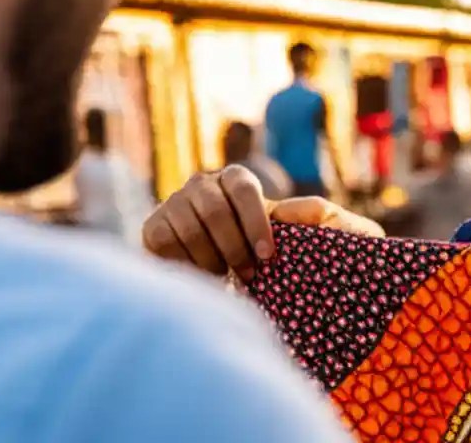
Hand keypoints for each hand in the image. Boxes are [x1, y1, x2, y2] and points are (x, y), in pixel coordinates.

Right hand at [143, 165, 383, 279]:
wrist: (231, 290)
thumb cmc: (279, 260)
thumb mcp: (312, 238)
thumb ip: (317, 216)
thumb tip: (291, 210)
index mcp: (236, 180)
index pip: (242, 186)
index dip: (255, 220)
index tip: (268, 256)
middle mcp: (202, 185)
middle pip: (214, 208)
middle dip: (234, 247)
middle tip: (251, 277)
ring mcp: (174, 204)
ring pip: (190, 227)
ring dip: (213, 260)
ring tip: (228, 279)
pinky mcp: (153, 229)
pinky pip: (166, 242)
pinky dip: (188, 265)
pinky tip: (204, 277)